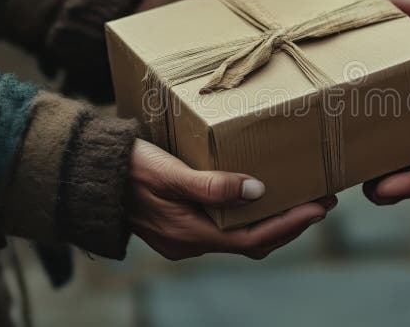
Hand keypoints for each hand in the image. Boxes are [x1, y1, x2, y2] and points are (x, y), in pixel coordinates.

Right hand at [128, 139, 335, 259]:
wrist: (88, 174)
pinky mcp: (180, 224)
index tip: (320, 206)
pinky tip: (261, 196)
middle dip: (291, 223)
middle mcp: (190, 242)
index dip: (291, 224)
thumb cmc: (128, 167)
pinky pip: (225, 227)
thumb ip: (211, 184)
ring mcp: (184, 236)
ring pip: (240, 235)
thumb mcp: (170, 171)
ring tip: (300, 196)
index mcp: (190, 233)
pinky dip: (250, 216)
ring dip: (273, 220)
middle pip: (253, 242)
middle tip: (321, 199)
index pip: (254, 239)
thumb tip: (257, 191)